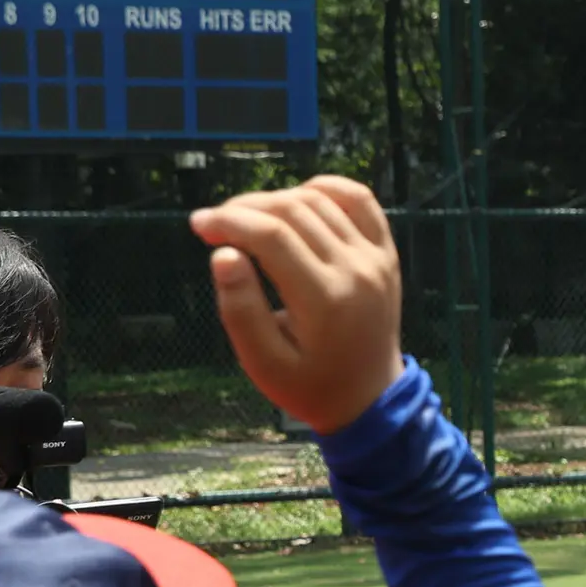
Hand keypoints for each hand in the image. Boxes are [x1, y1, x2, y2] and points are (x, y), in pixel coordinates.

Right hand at [188, 176, 404, 433]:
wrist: (370, 397)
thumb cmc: (309, 385)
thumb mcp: (263, 363)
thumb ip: (241, 310)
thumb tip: (223, 254)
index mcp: (325, 300)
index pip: (272, 237)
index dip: (229, 221)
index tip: (199, 225)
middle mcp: (356, 270)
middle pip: (294, 211)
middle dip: (245, 208)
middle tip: (215, 223)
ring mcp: (376, 258)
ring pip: (322, 200)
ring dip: (276, 198)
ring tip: (246, 218)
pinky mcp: (386, 254)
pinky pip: (360, 201)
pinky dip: (327, 188)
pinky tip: (297, 199)